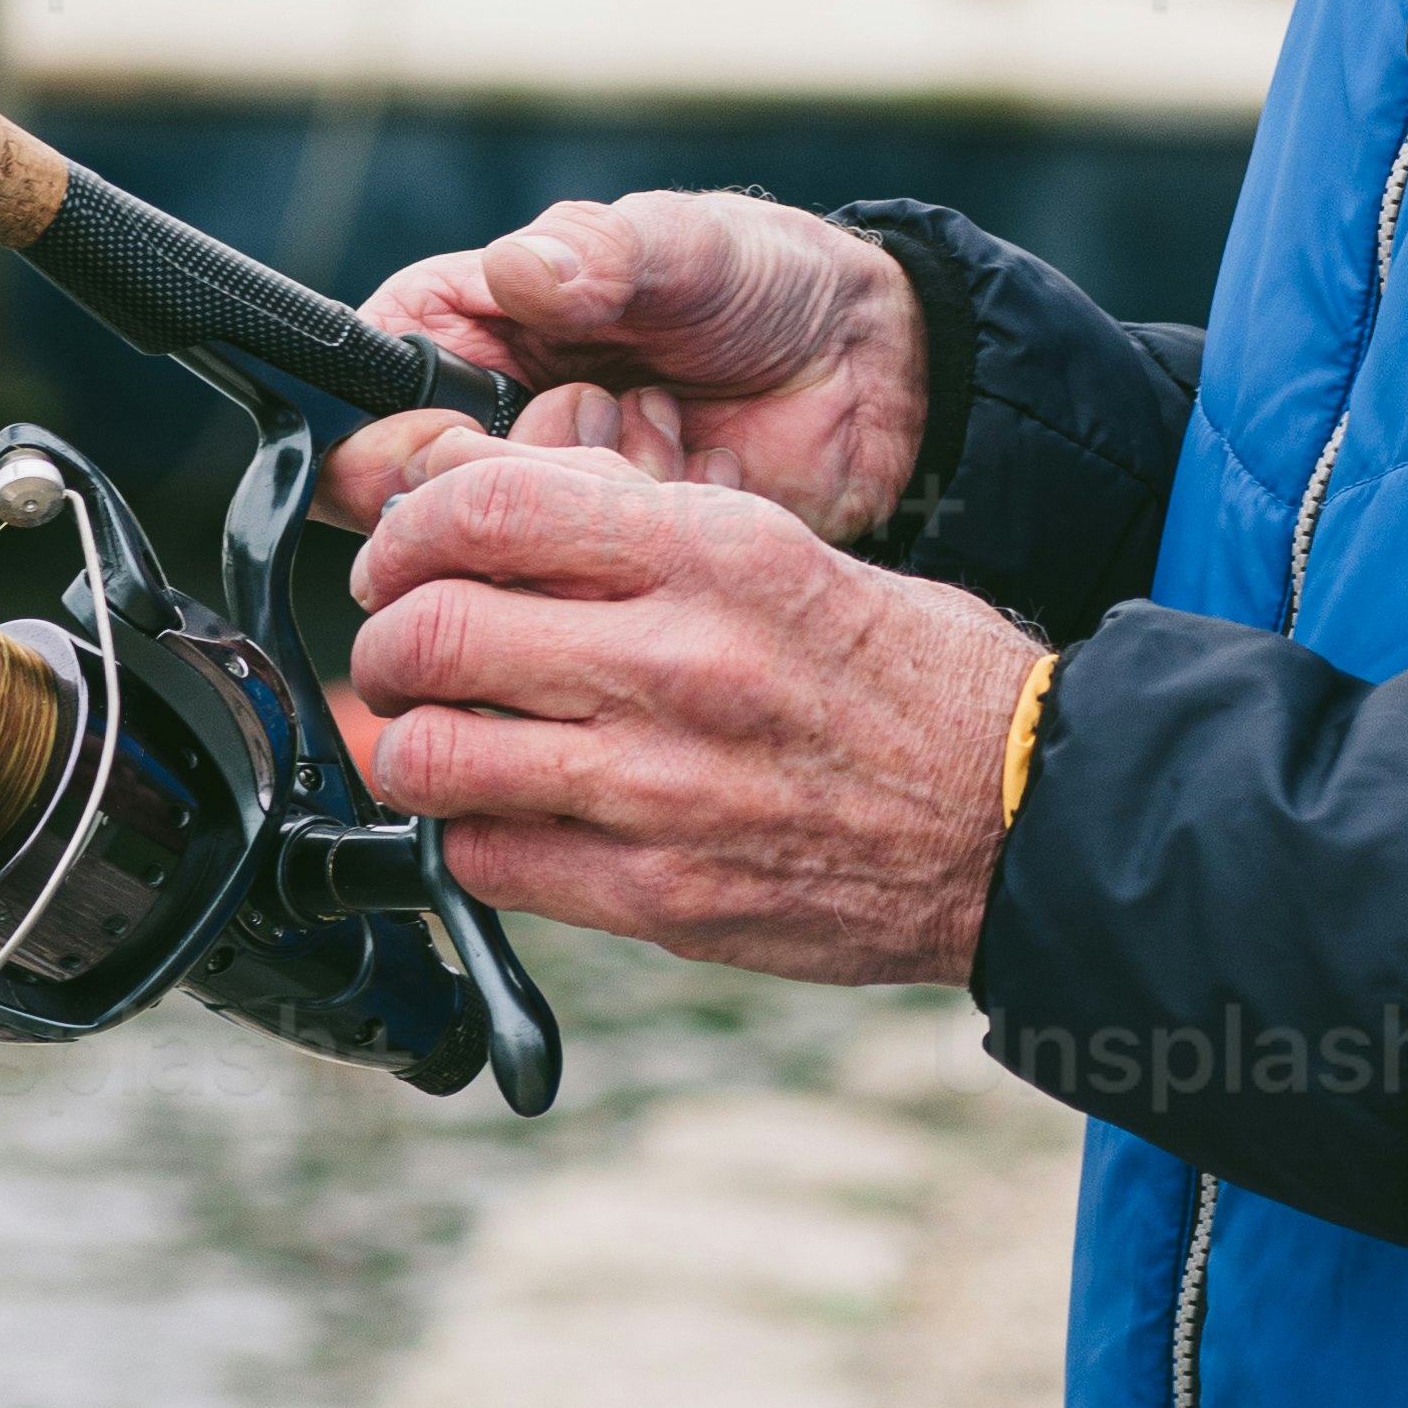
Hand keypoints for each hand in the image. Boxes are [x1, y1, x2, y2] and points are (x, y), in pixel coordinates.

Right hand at [313, 188, 928, 542]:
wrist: (869, 369)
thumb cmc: (759, 280)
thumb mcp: (684, 246)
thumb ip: (604, 257)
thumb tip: (523, 269)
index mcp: (468, 328)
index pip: (367, 405)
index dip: (403, 438)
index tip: (471, 435)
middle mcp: (489, 422)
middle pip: (414, 503)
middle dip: (504, 476)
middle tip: (595, 416)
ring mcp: (549, 502)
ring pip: (502, 550)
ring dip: (594, 484)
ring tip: (670, 416)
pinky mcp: (608, 565)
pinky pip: (589, 585)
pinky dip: (650, 526)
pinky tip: (704, 467)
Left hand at [346, 442, 1029, 984]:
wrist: (1022, 820)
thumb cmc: (911, 678)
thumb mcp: (788, 552)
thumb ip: (644, 531)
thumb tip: (495, 512)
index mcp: (716, 552)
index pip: (489, 508)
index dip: (409, 526)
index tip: (403, 549)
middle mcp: (677, 663)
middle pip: (433, 634)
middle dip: (386, 639)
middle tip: (398, 646)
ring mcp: (660, 791)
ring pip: (433, 758)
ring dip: (409, 744)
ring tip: (436, 735)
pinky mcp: (659, 899)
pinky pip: (488, 861)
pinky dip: (466, 835)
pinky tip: (502, 816)